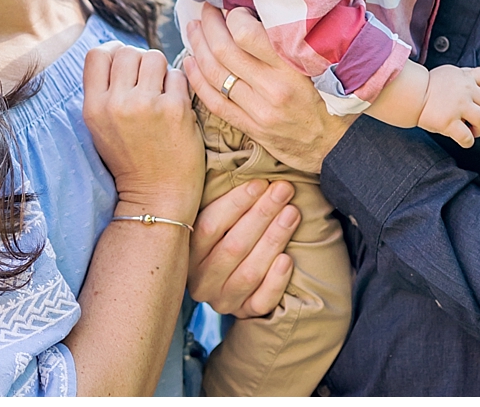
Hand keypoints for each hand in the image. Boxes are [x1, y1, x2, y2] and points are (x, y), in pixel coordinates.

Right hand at [82, 42, 202, 220]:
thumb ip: (104, 92)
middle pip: (128, 51)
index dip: (113, 53)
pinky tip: (176, 106)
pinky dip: (179, 86)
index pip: (97, 53)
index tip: (125, 66)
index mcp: (93, 107)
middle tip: (148, 84)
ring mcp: (146, 105)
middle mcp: (116, 104)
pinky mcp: (175, 109)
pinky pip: (178, 75)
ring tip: (162, 93)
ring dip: (161, 71)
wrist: (156, 196)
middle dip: (140, 62)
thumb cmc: (131, 158)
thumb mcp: (102, 127)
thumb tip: (117, 50)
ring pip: (154, 56)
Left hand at [183, 3, 352, 173]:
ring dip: (199, 48)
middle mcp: (273, 90)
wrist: (339, 146)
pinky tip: (189, 64)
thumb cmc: (336, 97)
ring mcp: (259, 111)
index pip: (248, 35)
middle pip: (225, 51)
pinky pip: (214, 102)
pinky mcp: (251, 128)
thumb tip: (271, 9)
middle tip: (207, 10)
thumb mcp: (325, 64)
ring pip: (215, 74)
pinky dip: (198, 80)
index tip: (235, 8)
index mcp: (294, 69)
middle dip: (210, 26)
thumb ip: (297, 41)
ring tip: (194, 30)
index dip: (234, 16)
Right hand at [189, 179, 301, 317]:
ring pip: (249, 272)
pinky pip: (261, 301)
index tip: (261, 183)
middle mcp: (200, 280)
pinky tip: (288, 258)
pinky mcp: (245, 314)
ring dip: (274, 239)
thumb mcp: (215, 217)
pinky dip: (275, 280)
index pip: (209, 227)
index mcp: (187, 252)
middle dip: (262, 214)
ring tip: (292, 213)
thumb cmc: (226, 233)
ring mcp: (222, 300)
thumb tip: (245, 164)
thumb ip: (220, 199)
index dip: (236, 203)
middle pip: (233, 247)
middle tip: (284, 190)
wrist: (230, 279)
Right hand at [418, 64, 479, 147]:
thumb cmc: (426, 85)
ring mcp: (458, 106)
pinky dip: (468, 141)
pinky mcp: (449, 122)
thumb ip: (464, 78)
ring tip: (474, 132)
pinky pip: (467, 137)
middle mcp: (465, 90)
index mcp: (465, 77)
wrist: (409, 94)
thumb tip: (478, 89)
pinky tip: (464, 140)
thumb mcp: (448, 73)